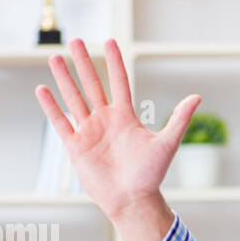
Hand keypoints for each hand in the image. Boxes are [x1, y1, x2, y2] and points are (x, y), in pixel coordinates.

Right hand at [34, 38, 199, 223]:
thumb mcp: (167, 143)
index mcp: (125, 117)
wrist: (132, 200)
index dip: (114, 62)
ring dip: (64, 78)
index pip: (118, 82)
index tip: (109, 41)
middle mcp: (106, 120)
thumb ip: (179, 119)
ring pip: (74, 98)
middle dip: (84, 63)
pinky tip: (42, 89)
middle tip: (76, 40)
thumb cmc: (151, 174)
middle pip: (92, 85)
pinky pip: (61, 122)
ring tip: (54, 58)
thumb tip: (197, 96)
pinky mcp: (76, 146)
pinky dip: (51, 107)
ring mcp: (89, 132)